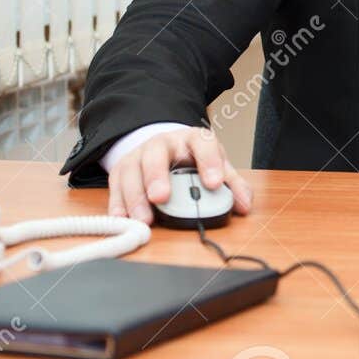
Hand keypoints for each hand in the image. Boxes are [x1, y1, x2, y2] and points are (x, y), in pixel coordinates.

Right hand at [107, 127, 252, 223]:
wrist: (166, 148)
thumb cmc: (193, 159)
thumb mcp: (215, 165)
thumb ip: (232, 185)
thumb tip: (244, 205)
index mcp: (192, 139)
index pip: (202, 143)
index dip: (209, 162)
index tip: (214, 183)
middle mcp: (162, 144)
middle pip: (156, 154)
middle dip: (157, 175)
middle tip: (162, 197)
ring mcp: (138, 155)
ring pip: (131, 171)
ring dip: (135, 197)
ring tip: (144, 218)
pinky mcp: (120, 171)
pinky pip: (115, 187)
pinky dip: (118, 205)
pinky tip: (123, 219)